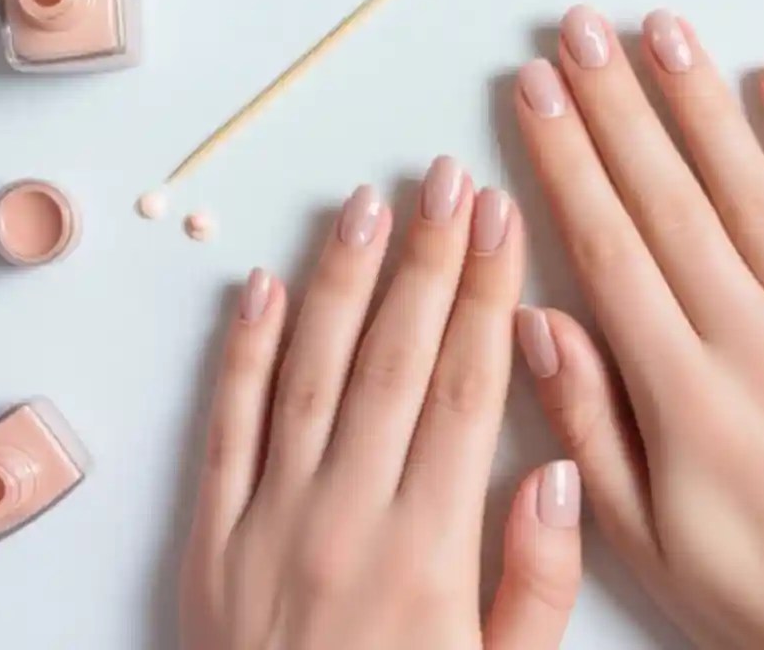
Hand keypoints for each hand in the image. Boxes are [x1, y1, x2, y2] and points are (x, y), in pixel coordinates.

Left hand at [178, 159, 581, 649]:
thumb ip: (532, 583)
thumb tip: (552, 474)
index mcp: (429, 546)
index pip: (469, 389)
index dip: (490, 296)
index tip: (503, 224)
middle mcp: (347, 514)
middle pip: (396, 359)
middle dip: (429, 261)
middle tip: (446, 181)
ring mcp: (269, 518)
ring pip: (309, 372)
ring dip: (340, 281)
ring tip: (366, 206)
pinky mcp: (211, 536)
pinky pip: (224, 426)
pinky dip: (238, 351)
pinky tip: (255, 287)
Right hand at [511, 6, 763, 648]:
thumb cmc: (751, 596)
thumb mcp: (637, 534)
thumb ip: (585, 420)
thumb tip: (535, 319)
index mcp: (684, 395)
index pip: (608, 249)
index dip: (564, 163)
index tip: (535, 98)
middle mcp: (756, 345)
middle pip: (669, 201)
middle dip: (616, 108)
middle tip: (577, 36)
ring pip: (753, 193)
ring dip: (701, 105)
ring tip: (659, 33)